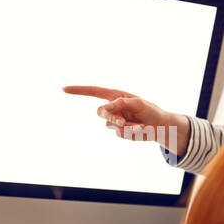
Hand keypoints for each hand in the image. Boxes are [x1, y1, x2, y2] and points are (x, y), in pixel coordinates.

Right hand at [62, 85, 190, 156]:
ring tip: (139, 125)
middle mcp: (113, 107)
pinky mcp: (120, 131)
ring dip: (125, 126)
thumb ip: (121, 103)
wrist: (159, 126)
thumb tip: (108, 107)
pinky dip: (130, 132)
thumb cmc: (150, 110)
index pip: (93, 91)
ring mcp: (115, 120)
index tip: (64, 89)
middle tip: (122, 122)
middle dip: (110, 117)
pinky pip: (119, 134)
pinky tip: (139, 129)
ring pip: (111, 125)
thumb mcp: (137, 103)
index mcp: (115, 96)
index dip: (78, 90)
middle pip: (100, 112)